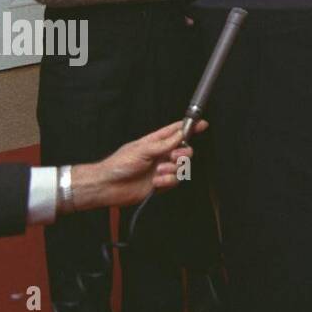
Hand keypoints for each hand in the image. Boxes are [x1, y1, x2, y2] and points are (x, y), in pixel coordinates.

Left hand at [69, 120, 205, 210]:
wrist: (108, 186)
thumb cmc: (119, 164)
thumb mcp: (142, 149)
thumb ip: (164, 143)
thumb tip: (180, 134)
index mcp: (155, 142)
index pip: (176, 131)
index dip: (189, 127)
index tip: (202, 124)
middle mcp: (160, 155)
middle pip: (184, 150)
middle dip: (183, 153)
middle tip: (173, 156)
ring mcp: (161, 169)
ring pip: (181, 167)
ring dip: (172, 169)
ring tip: (158, 171)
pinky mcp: (160, 183)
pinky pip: (174, 181)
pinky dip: (167, 181)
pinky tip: (156, 181)